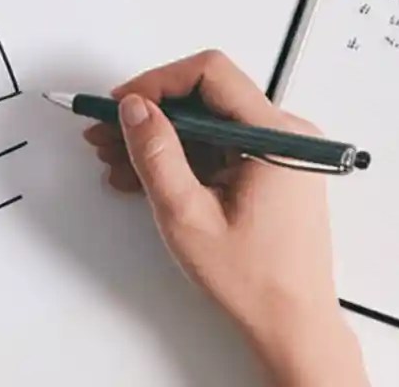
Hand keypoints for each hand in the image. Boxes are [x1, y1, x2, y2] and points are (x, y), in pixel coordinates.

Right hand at [84, 50, 366, 385]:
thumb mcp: (188, 216)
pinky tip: (144, 178)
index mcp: (276, 136)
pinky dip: (181, 160)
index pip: (210, 73)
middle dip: (151, 115)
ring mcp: (279, 153)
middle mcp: (285, 135)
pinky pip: (218, 149)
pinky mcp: (269, 170)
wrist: (293, 325)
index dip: (158, 82)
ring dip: (160, 140)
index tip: (122, 105)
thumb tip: (135, 108)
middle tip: (106, 133)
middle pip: (205, 98)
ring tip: (115, 161)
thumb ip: (157, 155)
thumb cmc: (255, 281)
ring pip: (207, 125)